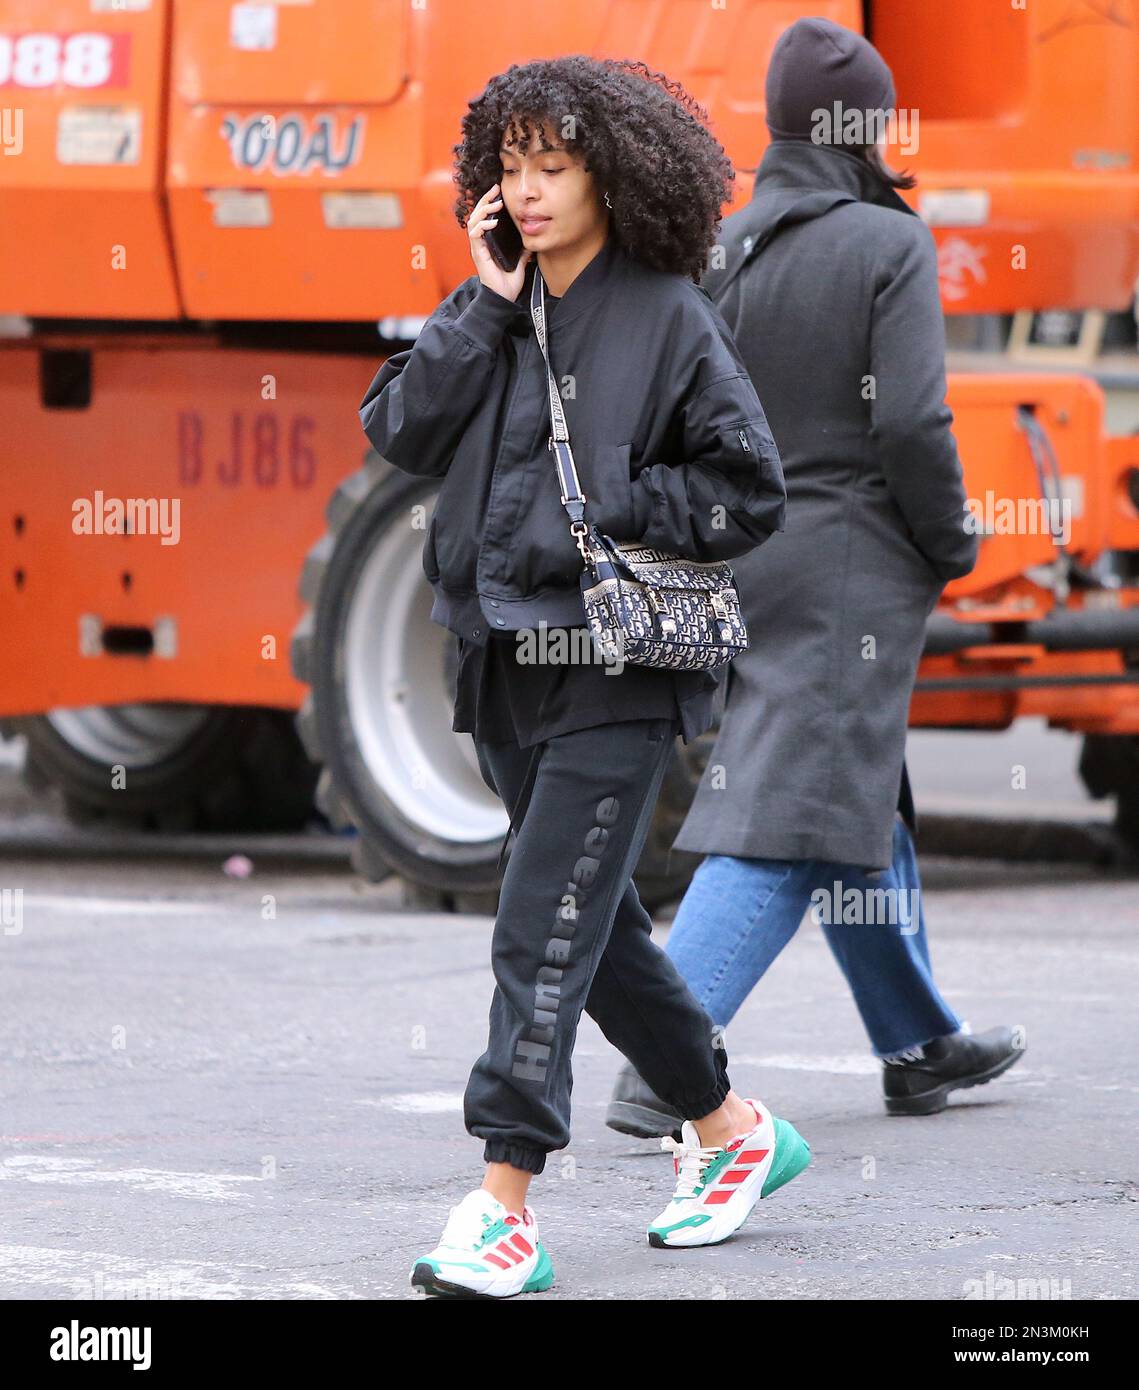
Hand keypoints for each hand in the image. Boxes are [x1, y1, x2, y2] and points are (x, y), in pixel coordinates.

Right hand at [467, 183, 531, 299]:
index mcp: (489, 242)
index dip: (490, 203)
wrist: (504, 298)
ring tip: (496, 205)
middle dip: (485, 200)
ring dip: (484, 210)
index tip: (498, 192)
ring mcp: (478, 247)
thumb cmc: (508, 283)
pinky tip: (492, 222)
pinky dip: (482, 226)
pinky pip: (475, 234)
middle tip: (495, 189)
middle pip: (477, 214)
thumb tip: (531, 243)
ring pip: (474, 221)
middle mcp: (481, 243)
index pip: (485, 217)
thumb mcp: (520, 263)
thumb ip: (523, 253)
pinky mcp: (478, 253)